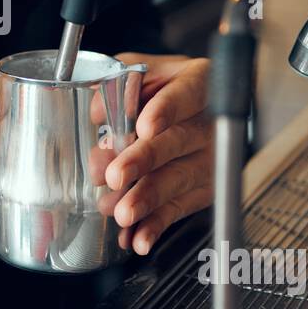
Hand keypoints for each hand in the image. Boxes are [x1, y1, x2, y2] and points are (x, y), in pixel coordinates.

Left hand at [94, 53, 212, 255]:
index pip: (186, 93)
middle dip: (144, 161)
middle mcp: (208, 123)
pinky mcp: (202, 190)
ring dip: (147, 198)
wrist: (198, 110)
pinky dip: (155, 226)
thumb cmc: (164, 87)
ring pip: (179, 179)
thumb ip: (119, 83)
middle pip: (178, 142)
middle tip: (115, 175)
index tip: (144, 126)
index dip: (166, 109)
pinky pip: (178, 210)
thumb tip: (98, 110)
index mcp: (197, 83)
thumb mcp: (142, 72)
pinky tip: (138, 236)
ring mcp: (208, 159)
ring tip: (122, 212)